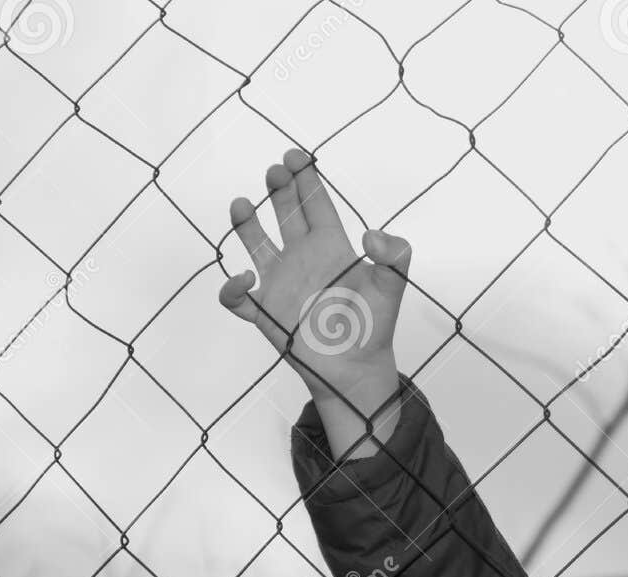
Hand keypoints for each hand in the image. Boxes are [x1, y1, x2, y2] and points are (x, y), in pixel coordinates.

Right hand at [219, 148, 410, 409]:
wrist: (357, 369)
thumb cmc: (375, 328)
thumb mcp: (392, 290)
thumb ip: (394, 259)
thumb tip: (374, 234)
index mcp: (332, 248)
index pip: (316, 204)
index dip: (306, 178)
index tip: (296, 155)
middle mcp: (304, 259)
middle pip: (286, 214)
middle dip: (279, 189)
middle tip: (274, 170)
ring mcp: (282, 283)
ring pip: (256, 244)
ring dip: (246, 224)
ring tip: (241, 204)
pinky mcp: (265, 312)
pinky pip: (237, 297)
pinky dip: (232, 287)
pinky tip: (244, 278)